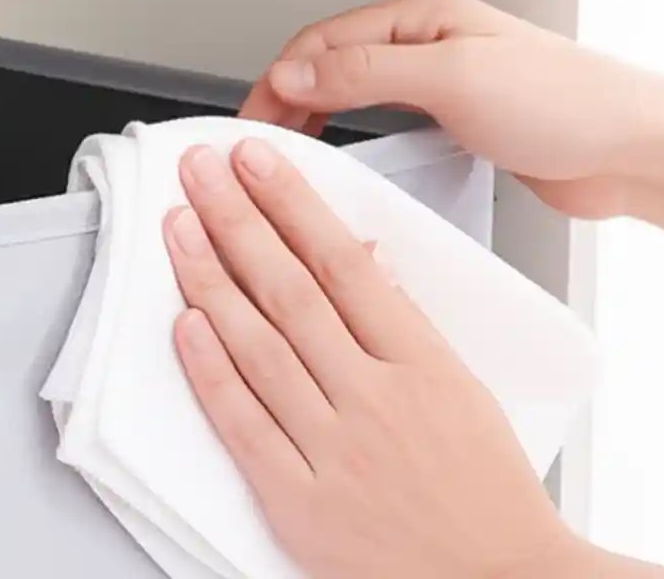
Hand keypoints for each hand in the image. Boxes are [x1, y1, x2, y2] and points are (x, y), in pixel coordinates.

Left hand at [162, 138, 587, 577]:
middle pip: (290, 291)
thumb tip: (360, 257)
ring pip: (258, 347)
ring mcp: (333, 451)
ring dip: (210, 279)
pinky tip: (184, 323)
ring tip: (178, 227)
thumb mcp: (463, 390)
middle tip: (200, 172)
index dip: (292, 204)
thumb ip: (406, 323)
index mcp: (424, 366)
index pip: (343, 263)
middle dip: (238, 221)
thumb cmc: (485, 489)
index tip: (257, 161)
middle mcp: (375, 401)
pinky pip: (244, 424)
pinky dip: (210, 371)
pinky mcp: (298, 502)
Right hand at [239, 0, 663, 218]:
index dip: (279, 81)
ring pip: (357, 98)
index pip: (322, 42)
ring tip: (296, 157)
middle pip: (333, 68)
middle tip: (263, 145)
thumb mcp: (450, 78)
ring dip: (321, 123)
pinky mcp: (457, 126)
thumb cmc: (566, 102)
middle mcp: (429, 47)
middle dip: (290, 103)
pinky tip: (352, 165)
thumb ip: (365, 74)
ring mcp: (443, 86)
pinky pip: (388, 129)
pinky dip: (358, 145)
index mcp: (423, 19)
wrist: (630, 150)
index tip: (254, 122)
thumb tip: (295, 74)